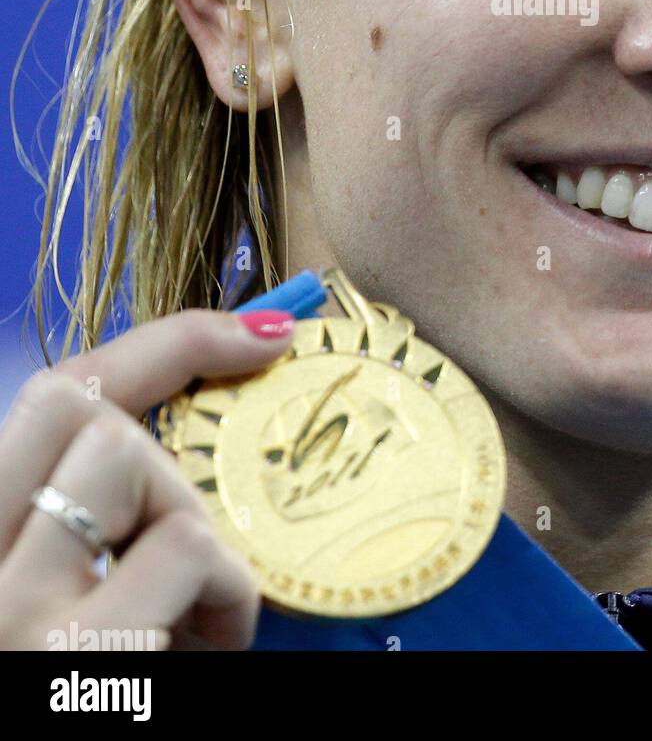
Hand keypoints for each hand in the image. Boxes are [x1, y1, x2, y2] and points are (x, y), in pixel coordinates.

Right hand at [0, 307, 295, 649]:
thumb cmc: (96, 684)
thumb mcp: (81, 593)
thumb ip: (106, 515)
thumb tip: (240, 367)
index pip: (54, 391)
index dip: (168, 341)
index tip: (261, 332)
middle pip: (83, 410)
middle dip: (165, 461)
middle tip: (187, 543)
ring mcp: (11, 616)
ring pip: (142, 472)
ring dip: (201, 541)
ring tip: (193, 624)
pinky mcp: (76, 663)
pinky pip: (192, 550)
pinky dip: (230, 599)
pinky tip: (205, 656)